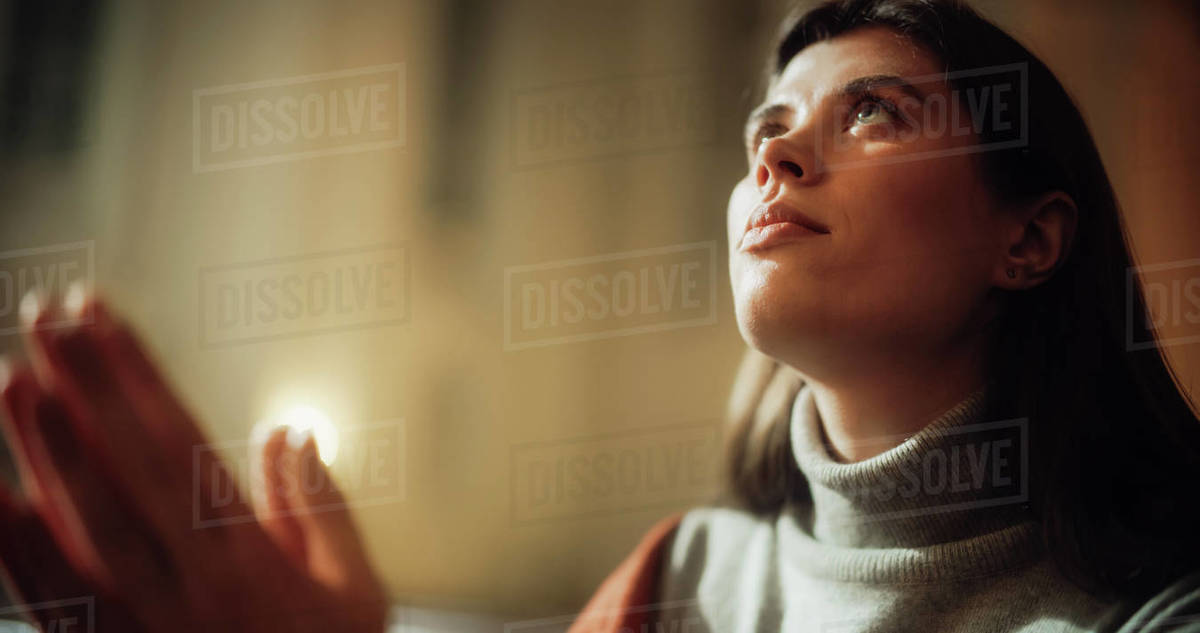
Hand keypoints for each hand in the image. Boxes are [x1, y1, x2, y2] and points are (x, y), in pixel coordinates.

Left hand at [0, 290, 388, 631]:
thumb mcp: (357, 595)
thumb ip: (321, 510)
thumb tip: (291, 432)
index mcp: (247, 558)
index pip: (179, 445)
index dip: (136, 376)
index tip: (104, 320)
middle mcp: (183, 583)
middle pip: (120, 469)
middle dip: (82, 386)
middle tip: (46, 319)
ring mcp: (136, 622)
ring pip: (75, 524)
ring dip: (40, 449)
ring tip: (15, 378)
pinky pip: (46, 597)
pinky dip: (12, 544)